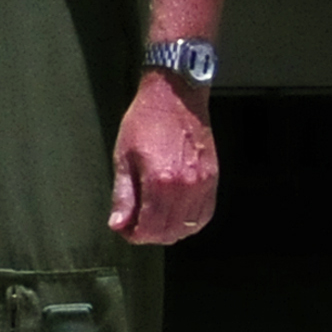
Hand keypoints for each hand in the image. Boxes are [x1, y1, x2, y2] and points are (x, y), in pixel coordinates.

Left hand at [106, 71, 217, 245]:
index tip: (125, 229)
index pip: (149, 228)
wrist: (176, 96)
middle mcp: (185, 187)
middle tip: (136, 225)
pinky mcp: (213, 178)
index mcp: (160, 182)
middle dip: (150, 235)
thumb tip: (119, 224)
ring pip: (189, 227)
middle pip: (169, 232)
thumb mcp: (124, 156)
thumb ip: (123, 195)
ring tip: (154, 221)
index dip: (134, 235)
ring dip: (170, 232)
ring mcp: (203, 184)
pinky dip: (190, 222)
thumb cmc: (147, 120)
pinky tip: (176, 216)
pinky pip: (205, 214)